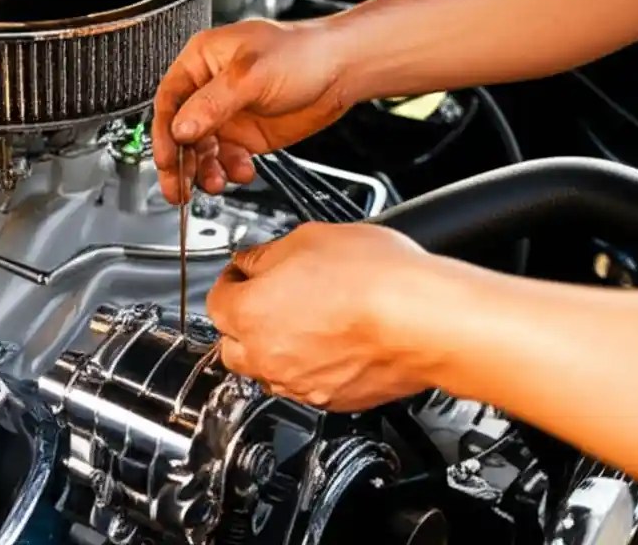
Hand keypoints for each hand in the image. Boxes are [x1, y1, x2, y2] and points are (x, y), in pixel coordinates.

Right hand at [151, 18, 353, 202]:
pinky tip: (242, 172)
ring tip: (214, 184)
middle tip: (178, 188)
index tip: (168, 159)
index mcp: (201, 61)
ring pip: (201, 151)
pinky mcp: (246, 136)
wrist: (343, 69)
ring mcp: (227, 114)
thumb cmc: (304, 52)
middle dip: (180, 162)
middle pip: (180, 131)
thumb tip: (181, 129)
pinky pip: (227, 160)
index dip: (164, 132)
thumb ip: (213, 104)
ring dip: (204, 171)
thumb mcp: (252, 75)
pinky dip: (231, 171)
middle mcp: (209, 89)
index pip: (169, 101)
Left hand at [207, 222, 456, 410]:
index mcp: (248, 314)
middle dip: (245, 320)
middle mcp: (266, 357)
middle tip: (271, 296)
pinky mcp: (333, 400)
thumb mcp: (307, 238)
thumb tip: (253, 261)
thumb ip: (266, 255)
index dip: (232, 281)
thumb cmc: (374, 278)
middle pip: (232, 344)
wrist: (423, 319)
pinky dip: (311, 366)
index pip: (214, 300)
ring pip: (268, 369)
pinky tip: (335, 339)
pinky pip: (306, 384)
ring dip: (275, 347)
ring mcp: (299, 384)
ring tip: (308, 317)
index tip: (246, 271)